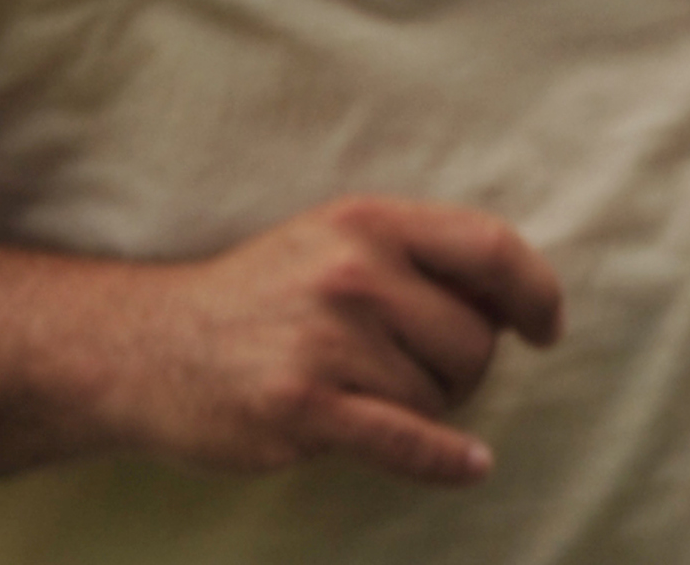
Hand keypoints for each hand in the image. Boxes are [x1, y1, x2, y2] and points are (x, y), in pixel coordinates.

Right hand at [4, 196, 561, 483]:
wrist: (144, 348)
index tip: (545, 328)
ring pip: (438, 396)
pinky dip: (444, 460)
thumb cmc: (263, 296)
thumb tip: (516, 299)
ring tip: (360, 393)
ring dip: (419, 408)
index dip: (535, 293)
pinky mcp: (302, 407)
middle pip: (473, 340)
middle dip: (459, 369)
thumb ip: (422, 256)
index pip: (493, 249)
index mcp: (373, 222)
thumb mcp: (338, 241)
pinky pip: (405, 439)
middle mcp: (355, 272)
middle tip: (408, 374)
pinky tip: (471, 467)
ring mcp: (327, 340)